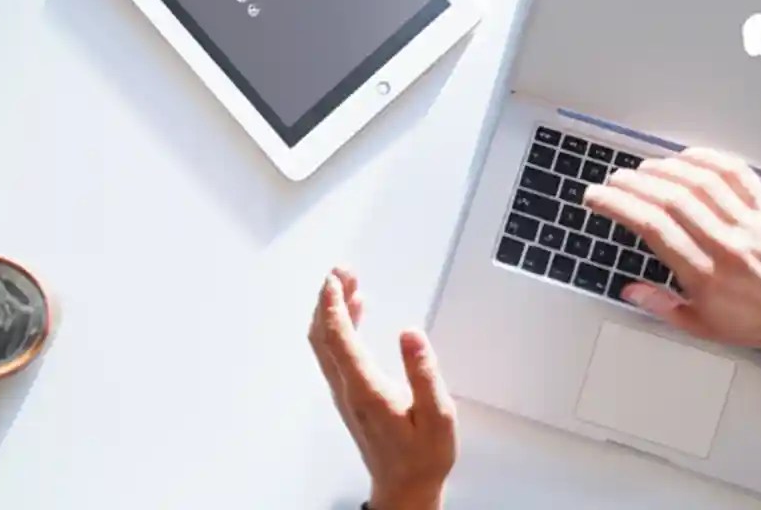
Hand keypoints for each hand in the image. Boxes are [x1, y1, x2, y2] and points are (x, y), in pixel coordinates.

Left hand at [309, 268, 456, 509]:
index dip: (334, 305)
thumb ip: (424, 373)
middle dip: (327, 300)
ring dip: (330, 311)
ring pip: (324, 344)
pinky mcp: (350, 397)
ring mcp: (345, 394)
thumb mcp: (437, 415)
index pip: (340, 339)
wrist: (406, 488)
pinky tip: (355, 313)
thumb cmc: (422, 457)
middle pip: (323, 337)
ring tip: (346, 284)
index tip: (336, 279)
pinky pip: (334, 353)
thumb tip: (411, 335)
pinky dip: (338, 326)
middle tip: (340, 272)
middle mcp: (348, 391)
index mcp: (367, 391)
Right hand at [583, 148, 760, 361]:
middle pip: (670, 199)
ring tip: (642, 169)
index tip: (597, 197)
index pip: (653, 228)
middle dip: (632, 184)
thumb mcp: (703, 327)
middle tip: (613, 181)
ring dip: (663, 168)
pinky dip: (706, 158)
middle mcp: (726, 245)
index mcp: (705, 276)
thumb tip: (629, 290)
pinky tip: (685, 158)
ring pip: (699, 181)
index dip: (618, 205)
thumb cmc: (757, 322)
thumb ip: (662, 307)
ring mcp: (749, 222)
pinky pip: (735, 172)